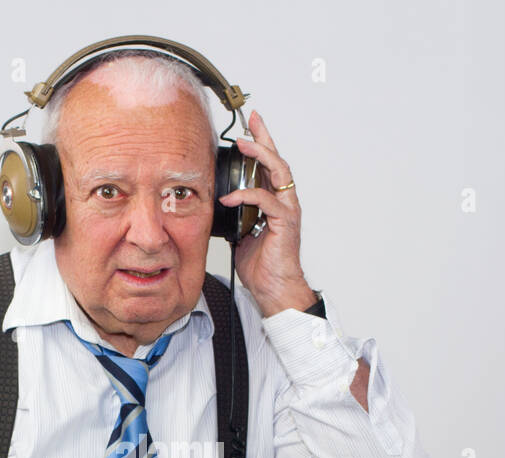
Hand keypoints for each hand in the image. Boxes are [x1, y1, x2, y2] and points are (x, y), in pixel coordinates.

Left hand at [217, 109, 316, 316]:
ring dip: (260, 155)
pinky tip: (229, 197)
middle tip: (252, 121)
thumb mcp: (240, 235)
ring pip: (278, 172)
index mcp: (273, 202)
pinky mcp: (284, 222)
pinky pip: (265, 200)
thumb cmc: (262, 266)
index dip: (261, 144)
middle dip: (264, 138)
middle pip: (277, 160)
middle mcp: (284, 201)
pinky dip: (246, 196)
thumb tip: (218, 207)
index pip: (268, 167)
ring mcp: (286, 210)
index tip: (250, 126)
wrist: (274, 288)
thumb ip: (235, 216)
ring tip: (245, 144)